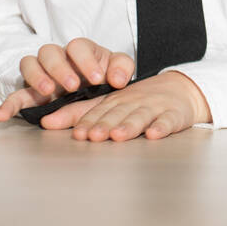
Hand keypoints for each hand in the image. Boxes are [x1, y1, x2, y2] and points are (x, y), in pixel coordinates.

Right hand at [0, 38, 134, 121]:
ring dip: (36, 77)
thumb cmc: (107, 77)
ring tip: (48, 92)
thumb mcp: (119, 71)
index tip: (97, 78)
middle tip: (73, 85)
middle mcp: (58, 58)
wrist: (99, 93)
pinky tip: (3, 115)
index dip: (85, 60)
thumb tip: (116, 80)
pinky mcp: (31, 93)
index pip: (77, 46)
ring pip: (29, 64)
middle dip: (60, 68)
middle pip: (49, 52)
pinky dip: (8, 104)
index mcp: (81, 50)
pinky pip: (16, 95)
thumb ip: (122, 69)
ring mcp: (42, 74)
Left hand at [37, 71, 209, 141]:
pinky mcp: (175, 114)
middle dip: (106, 124)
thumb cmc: (141, 101)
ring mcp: (155, 107)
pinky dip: (162, 127)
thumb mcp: (110, 103)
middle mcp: (133, 101)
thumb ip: (78, 114)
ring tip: (119, 135)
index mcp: (116, 99)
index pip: (99, 110)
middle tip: (94, 136)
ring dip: (130, 126)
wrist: (181, 90)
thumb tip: (45, 122)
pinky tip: (154, 134)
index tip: (78, 134)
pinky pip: (168, 120)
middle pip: (118, 113)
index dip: (89, 121)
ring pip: (141, 116)